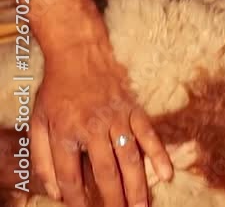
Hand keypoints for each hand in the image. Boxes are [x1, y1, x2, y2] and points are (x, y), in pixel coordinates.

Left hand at [30, 38, 172, 206]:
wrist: (79, 53)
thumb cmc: (57, 90)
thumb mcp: (38, 122)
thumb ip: (43, 158)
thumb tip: (55, 189)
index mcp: (66, 133)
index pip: (71, 176)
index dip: (77, 198)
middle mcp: (93, 129)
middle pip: (105, 172)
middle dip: (113, 199)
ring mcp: (117, 119)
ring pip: (129, 159)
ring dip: (137, 186)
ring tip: (142, 206)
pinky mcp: (134, 110)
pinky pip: (149, 135)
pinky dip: (159, 155)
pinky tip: (167, 174)